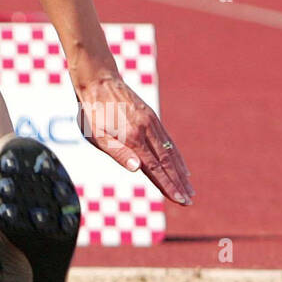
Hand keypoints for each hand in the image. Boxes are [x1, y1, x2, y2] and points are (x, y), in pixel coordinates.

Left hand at [75, 73, 193, 205]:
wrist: (98, 81)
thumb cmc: (92, 112)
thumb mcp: (96, 135)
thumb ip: (118, 152)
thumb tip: (139, 170)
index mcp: (133, 138)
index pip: (155, 168)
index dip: (168, 186)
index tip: (180, 200)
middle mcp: (146, 131)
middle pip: (167, 163)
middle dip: (178, 183)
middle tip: (189, 201)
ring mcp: (151, 123)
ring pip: (170, 151)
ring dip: (180, 171)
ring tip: (190, 187)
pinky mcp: (151, 117)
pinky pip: (167, 140)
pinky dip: (176, 155)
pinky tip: (180, 164)